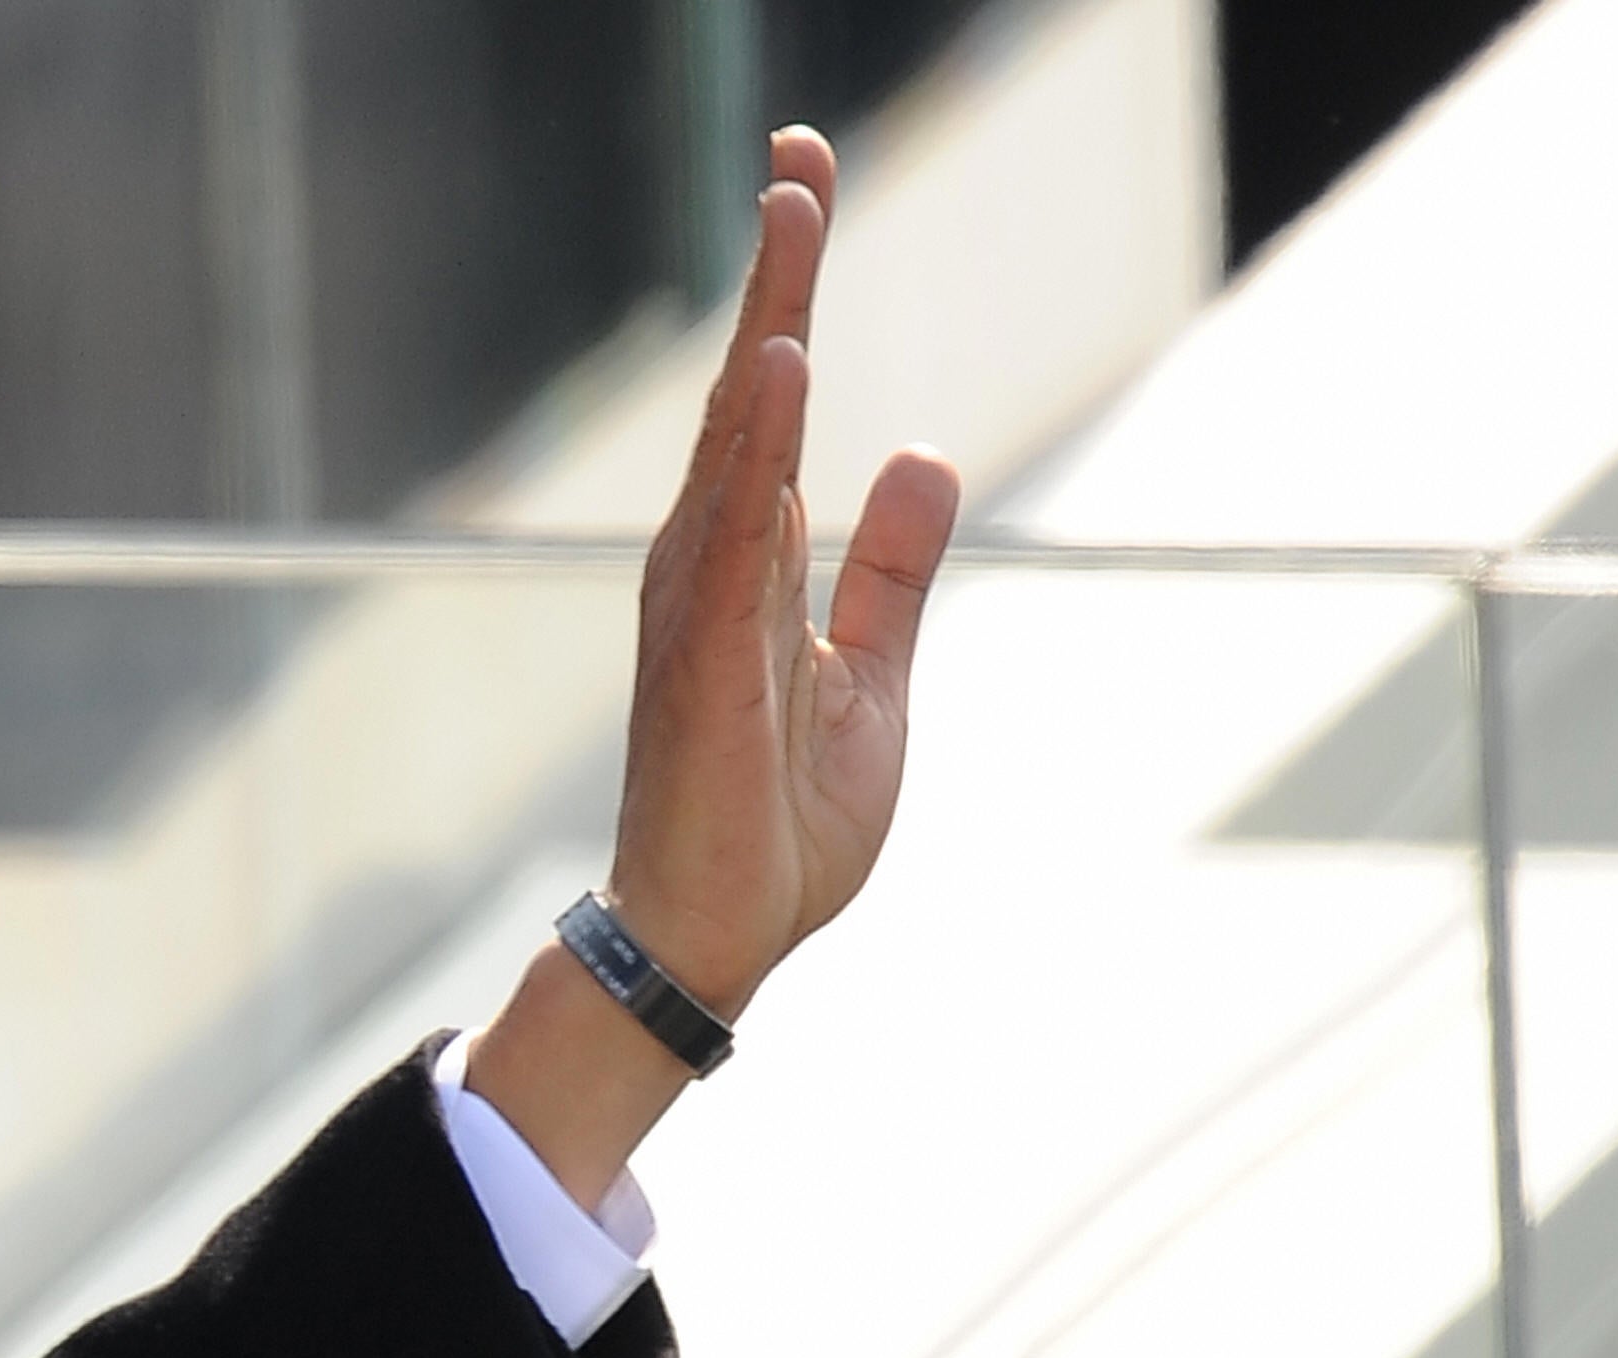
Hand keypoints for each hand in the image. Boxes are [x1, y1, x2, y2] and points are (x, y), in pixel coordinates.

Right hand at [607, 126, 961, 1019]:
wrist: (717, 941)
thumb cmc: (775, 830)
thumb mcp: (869, 681)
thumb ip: (888, 574)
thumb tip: (920, 455)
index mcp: (750, 566)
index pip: (777, 406)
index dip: (792, 294)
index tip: (804, 184)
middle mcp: (709, 567)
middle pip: (749, 393)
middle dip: (776, 273)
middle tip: (800, 156)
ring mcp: (698, 610)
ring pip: (735, 442)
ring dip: (768, 323)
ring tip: (794, 212)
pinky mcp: (702, 664)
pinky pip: (732, 537)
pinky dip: (752, 449)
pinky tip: (779, 367)